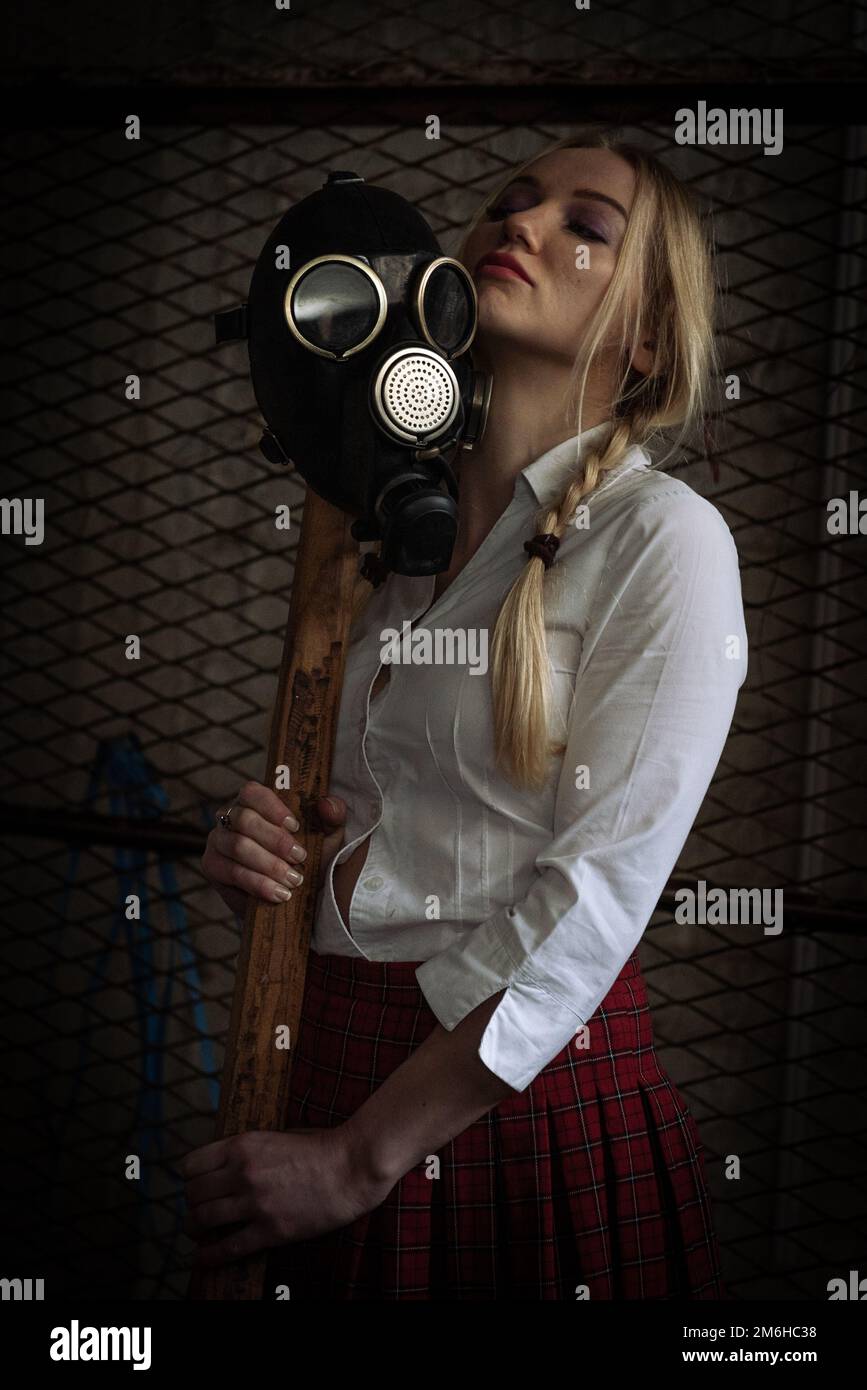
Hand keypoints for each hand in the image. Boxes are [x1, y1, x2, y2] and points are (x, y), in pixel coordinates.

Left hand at [180, 1125, 380, 1267]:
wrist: (351, 1167)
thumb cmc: (319, 1148)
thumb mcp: (275, 1136)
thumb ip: (247, 1150)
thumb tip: (226, 1165)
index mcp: (242, 1145)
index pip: (192, 1165)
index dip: (189, 1178)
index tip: (194, 1185)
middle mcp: (242, 1172)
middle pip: (193, 1193)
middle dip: (191, 1203)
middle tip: (197, 1210)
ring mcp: (255, 1202)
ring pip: (203, 1219)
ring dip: (194, 1228)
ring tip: (196, 1232)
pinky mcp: (270, 1230)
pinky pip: (227, 1247)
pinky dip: (208, 1256)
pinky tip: (201, 1258)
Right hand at [201, 780, 348, 917]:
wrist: (292, 895)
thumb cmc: (306, 857)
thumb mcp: (326, 837)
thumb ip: (332, 816)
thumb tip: (326, 803)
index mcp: (253, 802)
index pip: (252, 793)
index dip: (272, 808)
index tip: (296, 827)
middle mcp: (229, 817)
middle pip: (244, 820)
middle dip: (275, 840)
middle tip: (300, 858)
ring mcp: (218, 841)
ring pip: (238, 846)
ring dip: (268, 865)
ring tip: (293, 881)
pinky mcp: (212, 866)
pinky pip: (232, 873)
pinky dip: (258, 884)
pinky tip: (278, 894)